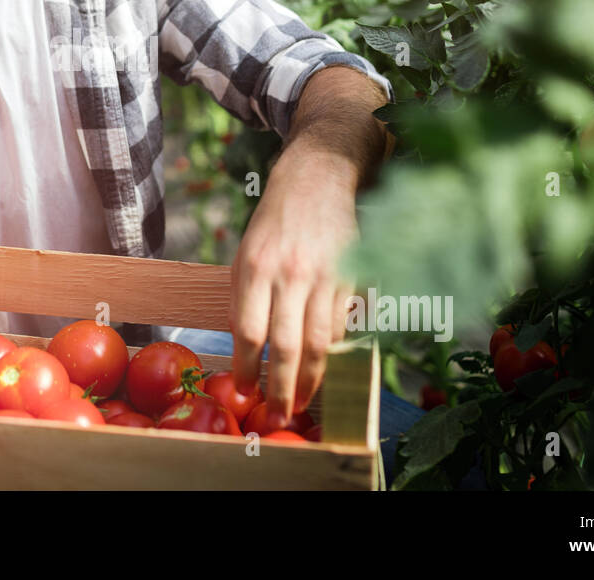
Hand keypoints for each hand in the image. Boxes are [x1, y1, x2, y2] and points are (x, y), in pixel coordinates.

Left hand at [228, 144, 358, 426]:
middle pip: (284, 345)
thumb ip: (243, 297)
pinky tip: (324, 370)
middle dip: (280, 387)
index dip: (245, 367)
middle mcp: (289, 273)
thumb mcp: (244, 253)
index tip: (244, 391)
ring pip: (318, 343)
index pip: (248, 330)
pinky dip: (332, 354)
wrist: (316, 179)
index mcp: (254, 267)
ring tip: (301, 403)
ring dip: (310, 380)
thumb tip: (245, 348)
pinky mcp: (350, 278)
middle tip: (277, 415)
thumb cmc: (274, 223)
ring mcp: (323, 276)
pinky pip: (341, 327)